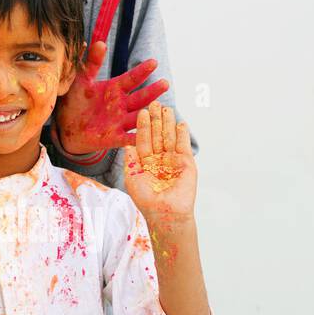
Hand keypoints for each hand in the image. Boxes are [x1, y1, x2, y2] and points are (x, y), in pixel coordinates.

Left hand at [54, 41, 169, 156]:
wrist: (68, 127)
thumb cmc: (77, 101)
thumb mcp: (82, 80)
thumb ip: (91, 63)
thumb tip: (97, 41)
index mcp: (114, 89)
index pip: (131, 79)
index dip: (141, 71)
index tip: (153, 62)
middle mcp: (121, 105)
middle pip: (140, 97)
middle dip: (152, 91)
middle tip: (165, 83)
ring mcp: (119, 122)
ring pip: (138, 117)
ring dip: (148, 113)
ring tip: (159, 108)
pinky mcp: (114, 138)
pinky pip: (127, 138)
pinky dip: (136, 138)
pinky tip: (144, 136)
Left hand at [124, 102, 196, 222]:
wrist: (164, 212)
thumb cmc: (146, 199)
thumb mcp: (132, 176)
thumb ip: (130, 159)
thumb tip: (127, 143)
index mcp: (145, 161)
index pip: (143, 139)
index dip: (142, 125)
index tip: (142, 110)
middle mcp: (159, 158)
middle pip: (157, 134)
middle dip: (156, 119)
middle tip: (154, 102)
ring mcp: (173, 160)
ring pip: (170, 137)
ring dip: (168, 122)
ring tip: (167, 108)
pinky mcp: (186, 163)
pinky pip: (183, 146)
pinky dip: (182, 134)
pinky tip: (180, 123)